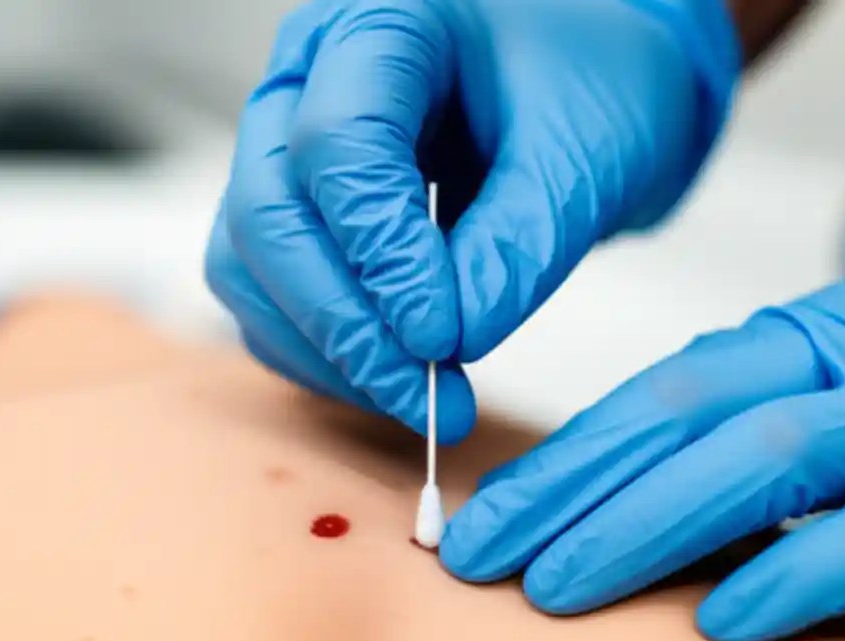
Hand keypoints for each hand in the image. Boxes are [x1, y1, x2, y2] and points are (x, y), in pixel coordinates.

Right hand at [205, 0, 739, 441]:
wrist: (596, 83)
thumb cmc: (596, 85)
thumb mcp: (584, 157)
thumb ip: (516, 246)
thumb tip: (448, 345)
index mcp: (380, 21)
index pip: (339, 148)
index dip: (383, 258)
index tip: (440, 342)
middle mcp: (309, 74)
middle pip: (270, 210)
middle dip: (342, 322)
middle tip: (425, 396)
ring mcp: (287, 139)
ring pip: (247, 259)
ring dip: (321, 347)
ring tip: (416, 398)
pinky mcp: (295, 204)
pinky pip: (264, 289)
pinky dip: (315, 348)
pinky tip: (386, 379)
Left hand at [440, 263, 844, 640]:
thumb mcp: (841, 382)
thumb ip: (748, 423)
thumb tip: (629, 490)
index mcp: (795, 340)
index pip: (653, 396)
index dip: (563, 458)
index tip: (485, 515)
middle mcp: (840, 364)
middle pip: (679, 423)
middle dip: (568, 493)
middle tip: (483, 557)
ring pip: (757, 466)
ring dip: (643, 528)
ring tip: (557, 588)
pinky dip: (791, 577)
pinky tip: (719, 623)